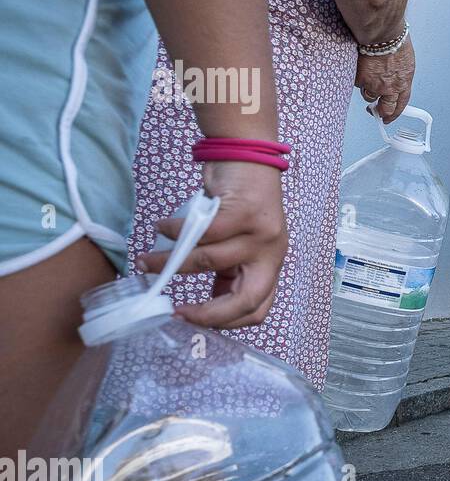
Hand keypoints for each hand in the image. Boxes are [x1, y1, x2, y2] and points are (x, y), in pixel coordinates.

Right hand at [136, 160, 287, 327]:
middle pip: (249, 300)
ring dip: (172, 264)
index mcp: (269, 267)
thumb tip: (201, 303)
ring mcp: (262, 235)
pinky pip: (203, 231)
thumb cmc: (237, 204)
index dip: (225, 321)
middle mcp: (272, 255)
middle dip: (209, 313)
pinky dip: (175, 232)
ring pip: (211, 261)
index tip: (191, 320)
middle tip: (175, 312)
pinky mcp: (246, 212)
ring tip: (146, 262)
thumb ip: (227, 270)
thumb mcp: (237, 244)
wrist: (247, 158)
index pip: (257, 309)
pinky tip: (162, 228)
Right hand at [356, 39, 414, 122]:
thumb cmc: (394, 41)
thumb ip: (399, 74)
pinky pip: (357, 83)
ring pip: (368, 95)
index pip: (401, 104)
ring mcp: (374, 85)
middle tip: (374, 111)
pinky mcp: (360, 80)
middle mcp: (390, 88)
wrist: (382, 34)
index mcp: (404, 83)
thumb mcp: (405, 60)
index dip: (394, 113)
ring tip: (368, 73)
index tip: (388, 117)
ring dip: (367, 89)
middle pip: (385, 108)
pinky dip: (357, 77)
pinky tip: (359, 66)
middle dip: (380, 111)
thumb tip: (394, 78)